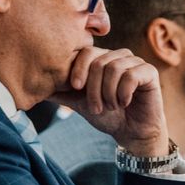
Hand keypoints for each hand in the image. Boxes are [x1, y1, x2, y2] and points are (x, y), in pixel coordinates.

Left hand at [50, 46, 169, 155]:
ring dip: (109, 94)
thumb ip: (61, 93)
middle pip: (99, 62)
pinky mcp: (149, 72)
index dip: (78, 69)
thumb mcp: (79, 103)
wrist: (131, 132)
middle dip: (94, 89)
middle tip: (97, 108)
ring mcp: (135, 62)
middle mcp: (118, 56)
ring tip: (112, 106)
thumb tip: (34, 87)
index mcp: (102, 59)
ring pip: (115, 68)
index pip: (86, 52)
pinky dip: (124, 93)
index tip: (76, 88)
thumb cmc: (107, 116)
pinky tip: (125, 103)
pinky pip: (132, 75)